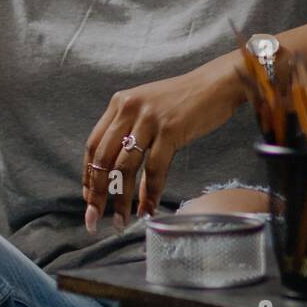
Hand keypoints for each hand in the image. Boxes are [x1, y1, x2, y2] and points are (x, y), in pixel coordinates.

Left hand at [81, 55, 245, 231]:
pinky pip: (155, 169)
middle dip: (97, 193)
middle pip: (103, 159)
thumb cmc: (185, 100)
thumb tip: (122, 178)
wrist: (217, 83)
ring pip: (126, 167)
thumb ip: (132, 135)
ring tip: (122, 222)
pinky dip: (151, 192)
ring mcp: (149, 119)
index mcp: (120, 104)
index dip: (89, 175)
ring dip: (121, 200)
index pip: (93, 145)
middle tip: (95, 219)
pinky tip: (149, 207)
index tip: (89, 199)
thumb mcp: (149, 110)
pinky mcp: (170, 129)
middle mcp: (129, 109)